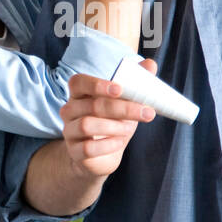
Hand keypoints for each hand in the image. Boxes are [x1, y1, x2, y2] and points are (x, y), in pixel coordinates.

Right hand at [59, 59, 157, 178]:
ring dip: (114, 126)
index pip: (78, 82)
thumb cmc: (112, 124)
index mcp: (80, 94)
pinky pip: (88, 148)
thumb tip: (151, 64)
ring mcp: (70, 131)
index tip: (119, 89)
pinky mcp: (74, 152)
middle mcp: (70, 110)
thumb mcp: (124, 104)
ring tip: (129, 129)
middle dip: (123, 108)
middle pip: (92, 105)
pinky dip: (107, 145)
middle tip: (146, 112)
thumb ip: (135, 84)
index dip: (97, 84)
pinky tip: (119, 143)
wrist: (100, 157)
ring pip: (87, 125)